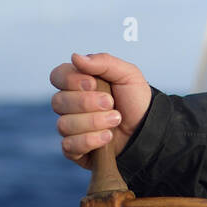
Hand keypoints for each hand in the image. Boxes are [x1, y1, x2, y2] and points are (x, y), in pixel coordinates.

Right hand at [49, 52, 151, 168]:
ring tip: (116, 119)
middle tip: (111, 103)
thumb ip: (104, 62)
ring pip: (64, 125)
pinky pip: (69, 146)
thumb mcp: (127, 74)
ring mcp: (71, 128)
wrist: (149, 128)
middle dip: (87, 103)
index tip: (93, 83)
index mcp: (78, 83)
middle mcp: (69, 105)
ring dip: (93, 122)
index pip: (57, 76)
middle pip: (58, 102)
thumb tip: (75, 57)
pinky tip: (108, 137)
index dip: (72, 80)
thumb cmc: (136, 100)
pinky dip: (90, 141)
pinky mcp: (75, 149)